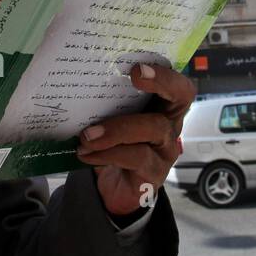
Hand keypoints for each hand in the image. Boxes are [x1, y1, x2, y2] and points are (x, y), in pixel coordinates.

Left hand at [75, 63, 192, 216]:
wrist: (116, 188)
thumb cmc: (115, 145)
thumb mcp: (112, 120)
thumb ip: (106, 102)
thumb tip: (75, 82)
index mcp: (162, 105)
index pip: (177, 82)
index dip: (166, 73)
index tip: (139, 67)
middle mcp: (170, 124)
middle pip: (180, 98)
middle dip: (160, 83)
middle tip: (135, 76)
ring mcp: (166, 149)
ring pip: (155, 128)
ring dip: (118, 129)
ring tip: (87, 135)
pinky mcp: (155, 173)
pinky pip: (137, 158)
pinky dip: (108, 154)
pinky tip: (85, 154)